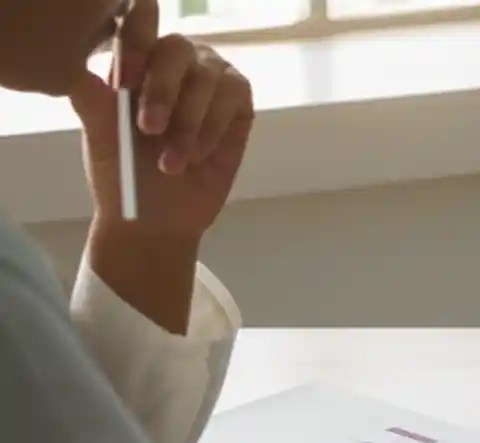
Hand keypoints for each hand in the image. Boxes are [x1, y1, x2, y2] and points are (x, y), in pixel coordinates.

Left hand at [70, 0, 253, 243]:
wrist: (157, 218)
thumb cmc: (124, 175)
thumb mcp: (100, 138)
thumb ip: (91, 99)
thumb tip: (75, 67)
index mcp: (134, 60)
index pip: (137, 22)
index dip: (134, 42)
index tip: (123, 82)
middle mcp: (173, 62)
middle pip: (176, 46)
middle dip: (163, 90)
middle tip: (150, 130)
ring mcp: (208, 79)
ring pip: (208, 75)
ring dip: (189, 122)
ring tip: (173, 163)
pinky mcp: (237, 101)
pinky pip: (233, 95)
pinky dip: (213, 128)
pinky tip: (197, 155)